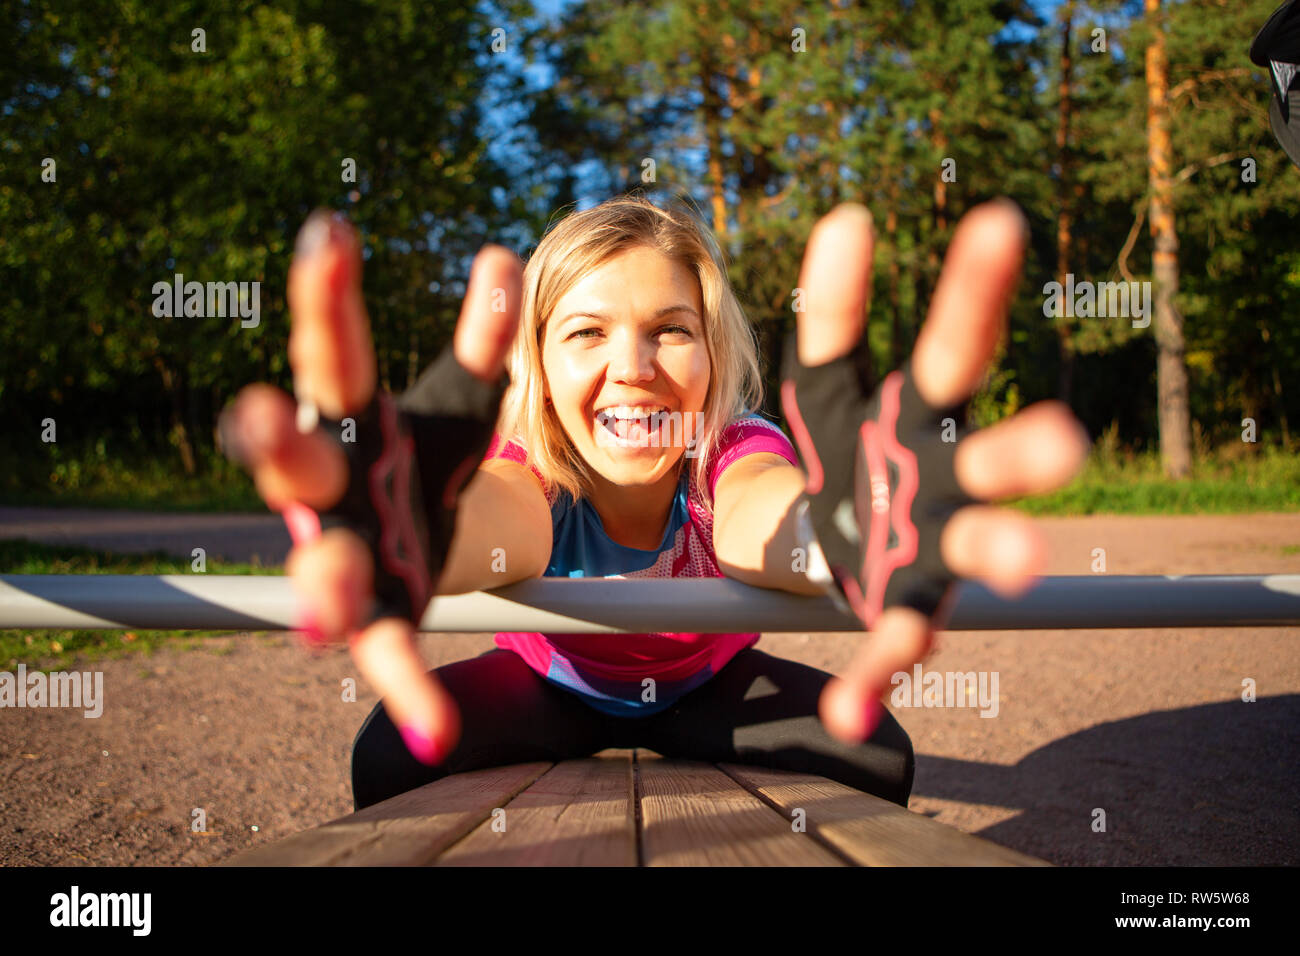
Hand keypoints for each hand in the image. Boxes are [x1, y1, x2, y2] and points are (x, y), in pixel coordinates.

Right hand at [219, 210, 522, 764]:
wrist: (415, 540)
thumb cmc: (421, 460)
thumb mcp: (459, 407)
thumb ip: (482, 346)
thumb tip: (502, 258)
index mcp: (351, 422)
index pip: (337, 356)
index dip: (330, 300)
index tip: (331, 231)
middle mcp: (331, 487)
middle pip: (294, 461)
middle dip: (276, 444)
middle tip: (261, 415)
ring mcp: (346, 554)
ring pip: (325, 567)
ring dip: (326, 580)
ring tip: (335, 594)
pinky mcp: (379, 616)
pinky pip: (388, 653)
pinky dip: (408, 691)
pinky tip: (434, 733)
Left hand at [782, 201, 1089, 743]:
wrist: (847, 532)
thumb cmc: (855, 446)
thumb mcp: (828, 383)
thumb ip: (832, 311)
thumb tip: (846, 218)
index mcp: (930, 417)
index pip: (953, 347)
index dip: (975, 291)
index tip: (997, 220)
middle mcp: (953, 483)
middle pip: (998, 463)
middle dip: (1028, 455)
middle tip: (1063, 441)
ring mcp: (935, 550)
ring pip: (974, 555)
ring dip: (999, 558)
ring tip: (1022, 564)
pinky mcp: (901, 607)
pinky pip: (893, 644)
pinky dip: (876, 677)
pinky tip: (848, 714)